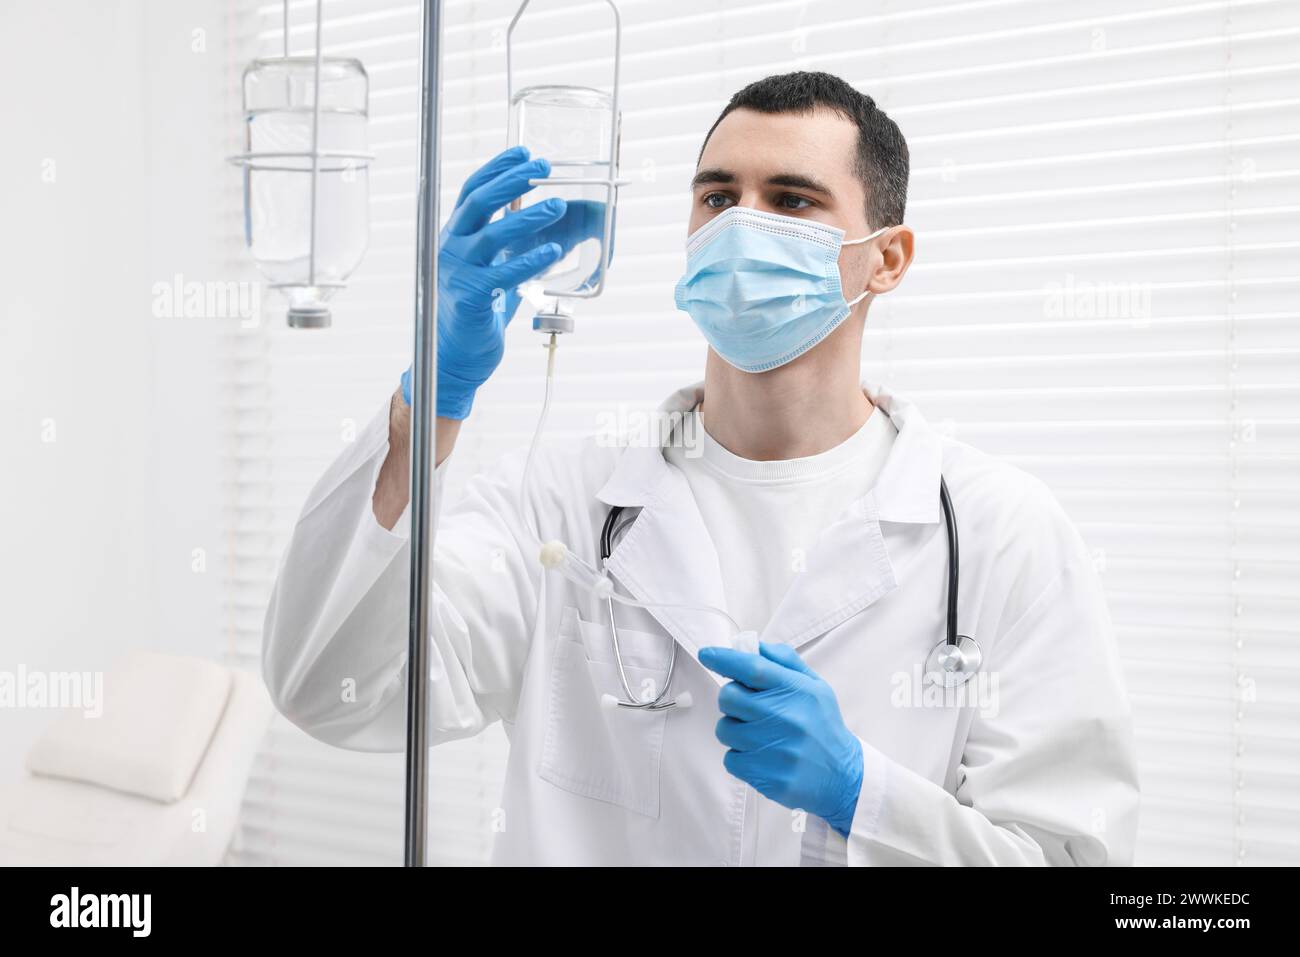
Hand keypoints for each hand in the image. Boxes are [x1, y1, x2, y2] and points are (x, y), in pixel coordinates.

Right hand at [400, 146, 574, 418]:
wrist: (456, 355)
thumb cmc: (477, 308)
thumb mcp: (490, 264)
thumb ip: (504, 239)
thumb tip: (532, 210)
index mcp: (455, 235)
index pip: (472, 190)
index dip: (497, 168)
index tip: (524, 151)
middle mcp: (450, 248)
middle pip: (478, 203)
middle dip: (511, 180)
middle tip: (542, 167)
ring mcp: (456, 272)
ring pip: (492, 235)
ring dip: (528, 217)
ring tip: (557, 205)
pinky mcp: (471, 298)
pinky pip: (503, 274)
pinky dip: (529, 260)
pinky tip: (552, 249)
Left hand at [700, 641, 863, 837]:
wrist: (842, 775)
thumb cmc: (822, 725)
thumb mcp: (815, 685)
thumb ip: (784, 660)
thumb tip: (752, 645)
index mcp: (797, 690)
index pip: (752, 667)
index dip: (724, 658)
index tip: (707, 654)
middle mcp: (785, 717)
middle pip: (729, 697)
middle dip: (731, 699)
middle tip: (748, 706)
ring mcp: (776, 749)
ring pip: (725, 729)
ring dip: (735, 729)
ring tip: (759, 734)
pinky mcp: (767, 776)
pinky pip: (731, 759)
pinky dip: (740, 756)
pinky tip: (762, 755)